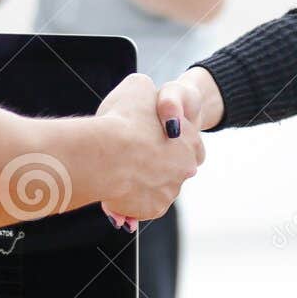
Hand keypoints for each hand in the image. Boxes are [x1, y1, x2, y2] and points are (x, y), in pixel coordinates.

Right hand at [95, 73, 204, 225]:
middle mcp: (186, 169)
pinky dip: (130, 201)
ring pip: (155, 187)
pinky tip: (114, 188)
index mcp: (191, 140)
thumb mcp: (138, 86)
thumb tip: (146, 95)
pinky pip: (141, 206)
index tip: (149, 136)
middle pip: (171, 168)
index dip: (169, 140)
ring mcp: (170, 192)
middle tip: (130, 155)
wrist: (105, 154)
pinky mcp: (153, 210)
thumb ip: (148, 92)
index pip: (190, 145)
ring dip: (141, 182)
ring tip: (117, 171)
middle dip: (154, 163)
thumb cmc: (122, 118)